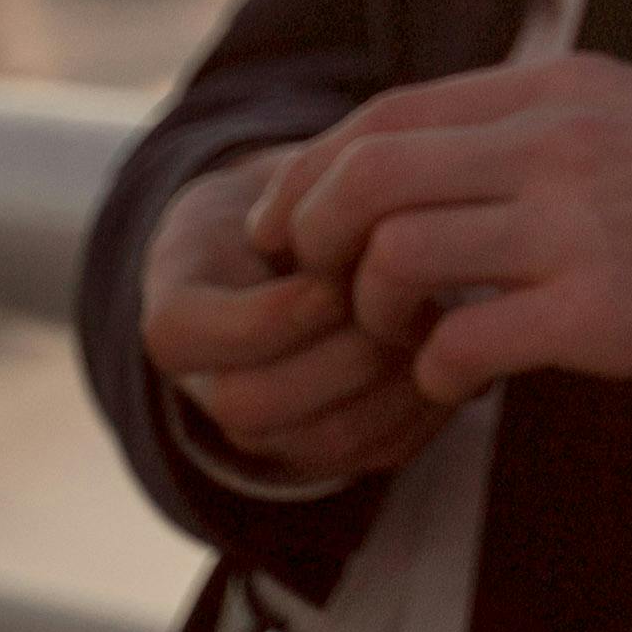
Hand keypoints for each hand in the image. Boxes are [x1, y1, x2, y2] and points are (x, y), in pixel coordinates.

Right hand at [145, 144, 438, 487]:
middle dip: (340, 354)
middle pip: (250, 404)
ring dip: (390, 385)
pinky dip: (425, 412)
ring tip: (435, 326)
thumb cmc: (310, 197)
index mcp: (177, 313)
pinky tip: (454, 357)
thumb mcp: (292, 176)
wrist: (323, 243)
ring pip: (320, 441)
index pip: (186, 335)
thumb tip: (372, 228)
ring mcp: (268, 430)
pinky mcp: (331, 450)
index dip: (271, 313)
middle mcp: (206, 387)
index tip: (334, 277)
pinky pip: (375, 455)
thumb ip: (308, 193)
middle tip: (401, 305)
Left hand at [247, 51, 631, 411]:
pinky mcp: (595, 312)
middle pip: (371, 178)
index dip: (314, 170)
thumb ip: (525, 123)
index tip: (288, 219)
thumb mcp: (619, 113)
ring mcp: (574, 229)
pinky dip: (434, 373)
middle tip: (320, 284)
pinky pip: (462, 345)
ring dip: (374, 310)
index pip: (389, 114)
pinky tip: (453, 380)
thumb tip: (412, 153)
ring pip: (400, 258)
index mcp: (556, 90)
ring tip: (401, 333)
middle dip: (317, 237)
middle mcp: (556, 147)